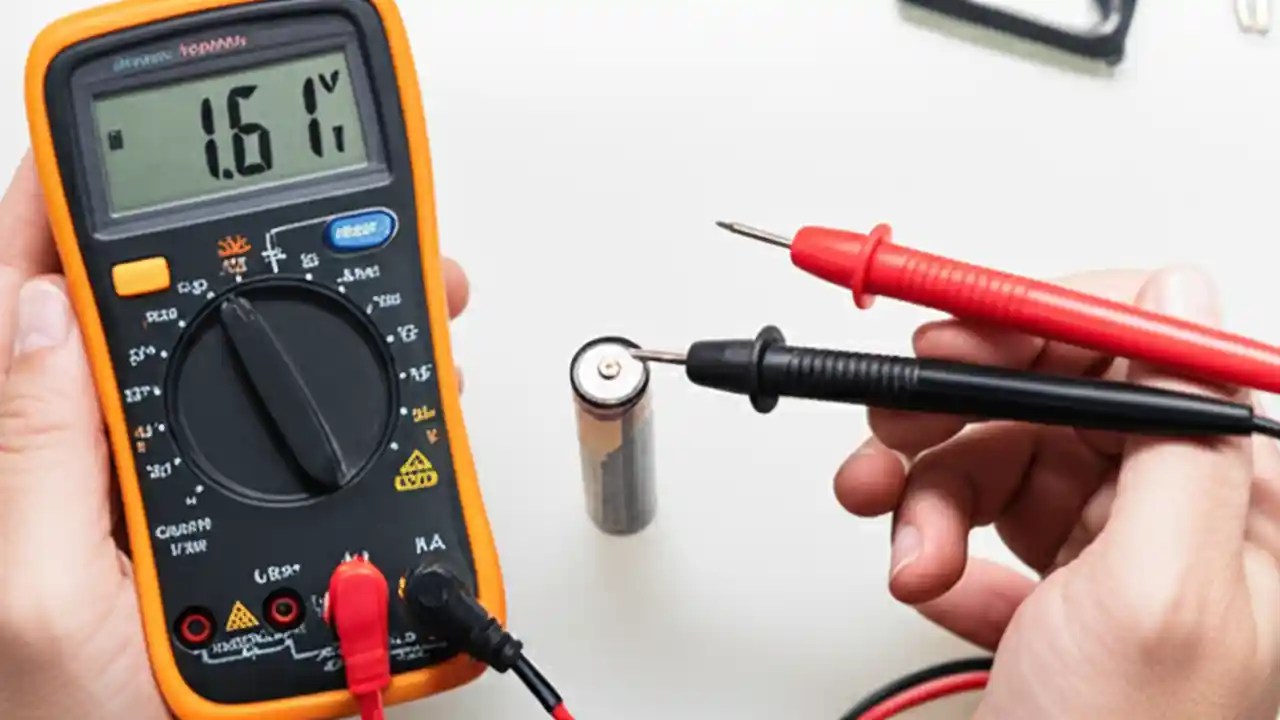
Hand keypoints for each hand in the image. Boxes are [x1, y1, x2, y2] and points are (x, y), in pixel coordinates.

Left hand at [0, 154, 470, 718]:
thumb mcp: (41, 599)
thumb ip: (36, 455)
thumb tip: (43, 312)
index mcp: (27, 459)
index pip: (24, 301)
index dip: (53, 212)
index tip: (102, 150)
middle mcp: (95, 462)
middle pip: (148, 318)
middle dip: (225, 245)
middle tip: (294, 204)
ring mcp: (170, 491)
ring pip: (234, 367)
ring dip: (310, 313)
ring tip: (381, 276)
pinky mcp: (235, 518)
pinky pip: (288, 430)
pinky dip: (349, 389)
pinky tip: (387, 375)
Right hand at [836, 267, 1279, 717]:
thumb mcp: (1156, 599)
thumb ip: (1179, 442)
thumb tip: (1178, 299)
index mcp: (1237, 506)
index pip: (1150, 353)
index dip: (1045, 328)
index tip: (957, 336)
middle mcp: (1176, 519)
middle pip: (1055, 396)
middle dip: (958, 410)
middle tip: (893, 424)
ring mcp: (1106, 555)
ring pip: (996, 455)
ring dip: (926, 490)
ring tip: (900, 540)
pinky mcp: (1046, 589)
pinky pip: (975, 525)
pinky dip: (932, 547)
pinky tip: (927, 584)